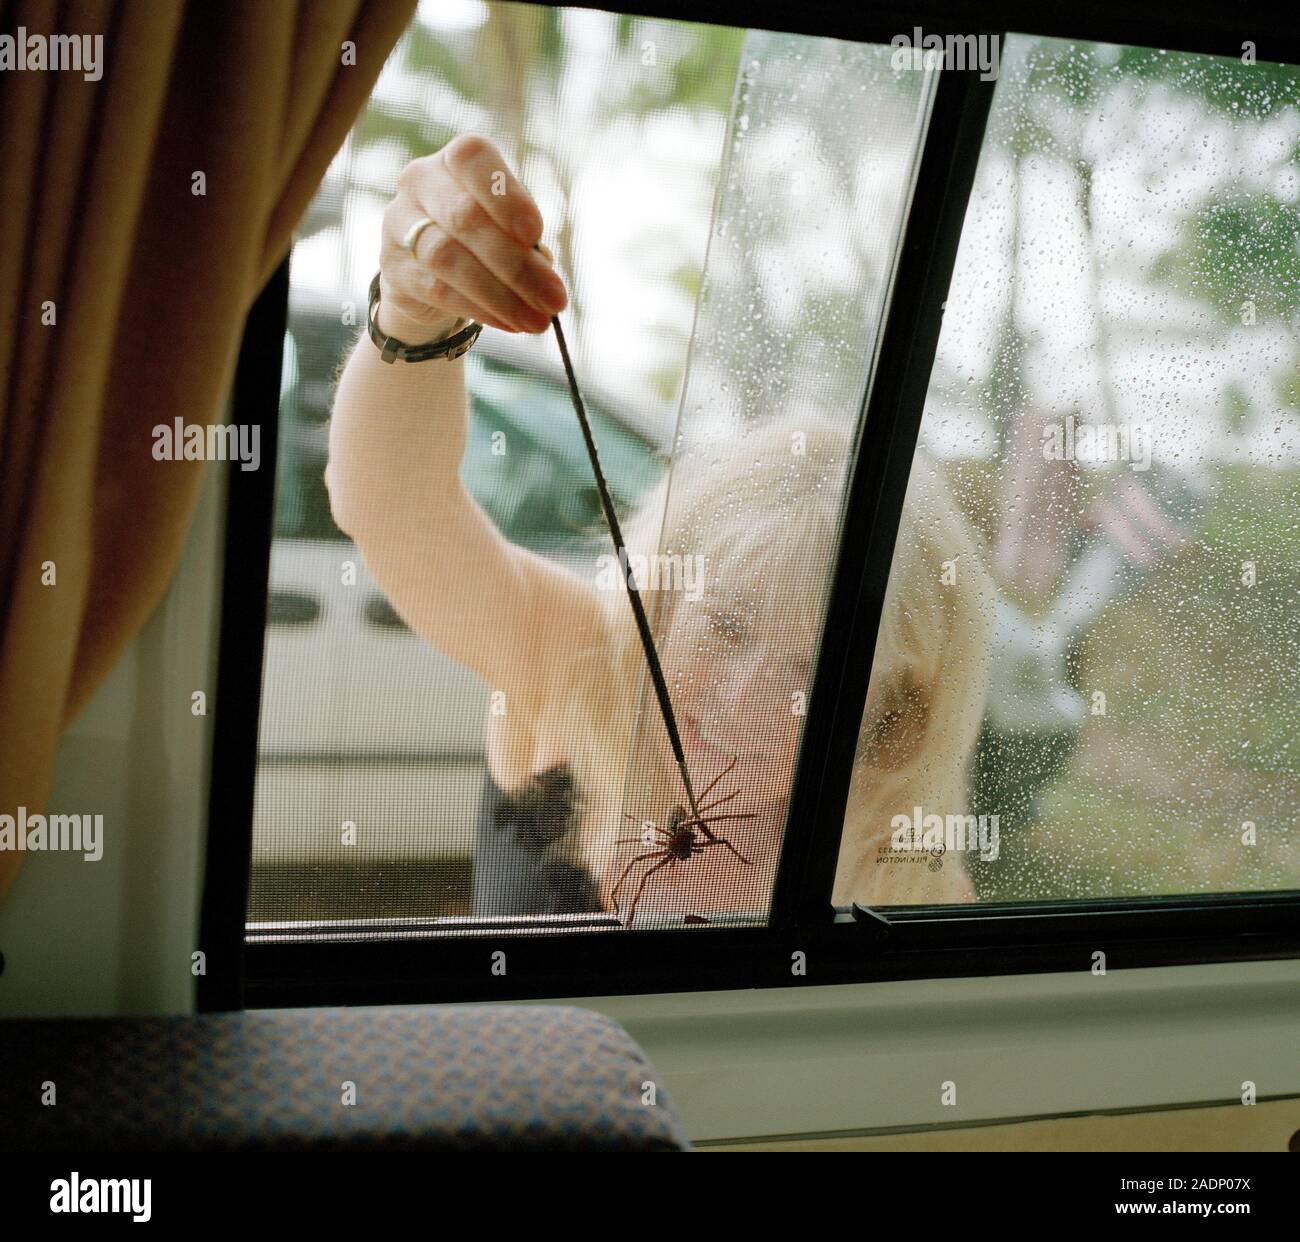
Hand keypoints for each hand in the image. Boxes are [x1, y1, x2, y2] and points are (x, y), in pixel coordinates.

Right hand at [379, 134, 567, 341]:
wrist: (430, 273)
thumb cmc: (483, 240)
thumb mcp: (509, 230)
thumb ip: (526, 243)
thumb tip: (543, 272)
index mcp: (455, 160)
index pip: (474, 159)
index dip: (506, 196)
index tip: (536, 233)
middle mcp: (421, 181)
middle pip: (464, 217)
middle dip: (517, 264)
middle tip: (554, 300)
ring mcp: (398, 222)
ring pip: (448, 257)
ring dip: (500, 295)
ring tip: (536, 322)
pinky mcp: (392, 267)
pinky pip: (437, 290)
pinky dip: (479, 309)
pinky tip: (508, 323)